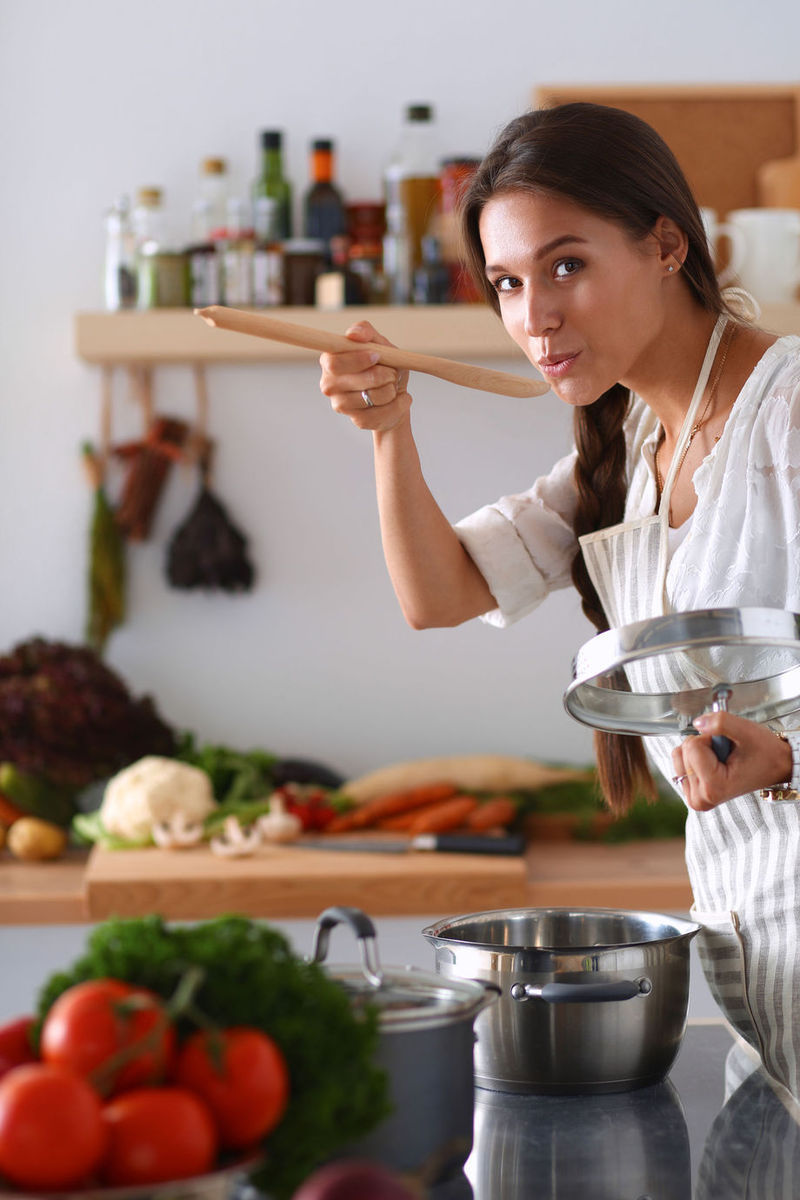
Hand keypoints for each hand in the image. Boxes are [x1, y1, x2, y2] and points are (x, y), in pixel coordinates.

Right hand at [319, 321, 411, 431]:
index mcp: (330, 361)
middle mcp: (329, 384)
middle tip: (392, 373)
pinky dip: (398, 404)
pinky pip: (382, 413)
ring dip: (391, 389)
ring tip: (393, 385)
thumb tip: (353, 334)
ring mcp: (341, 405)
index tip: (376, 356)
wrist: (396, 395)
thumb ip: (366, 331)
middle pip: (353, 381)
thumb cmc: (384, 365)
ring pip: (371, 397)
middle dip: (380, 375)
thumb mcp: (380, 343)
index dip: (357, 360)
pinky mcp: (357, 421)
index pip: (334, 362)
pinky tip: (398, 399)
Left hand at [671, 712, 791, 810]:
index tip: (728, 748)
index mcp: (713, 788)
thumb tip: (698, 722)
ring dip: (700, 750)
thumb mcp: (746, 731)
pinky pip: (680, 761)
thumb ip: (721, 722)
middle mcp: (701, 799)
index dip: (711, 739)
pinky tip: (715, 763)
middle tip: (727, 754)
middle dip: (705, 745)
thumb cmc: (764, 753)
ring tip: (722, 758)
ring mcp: (695, 798)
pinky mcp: (692, 793)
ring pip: (679, 755)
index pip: (692, 747)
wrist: (775, 767)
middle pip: (684, 751)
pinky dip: (696, 756)